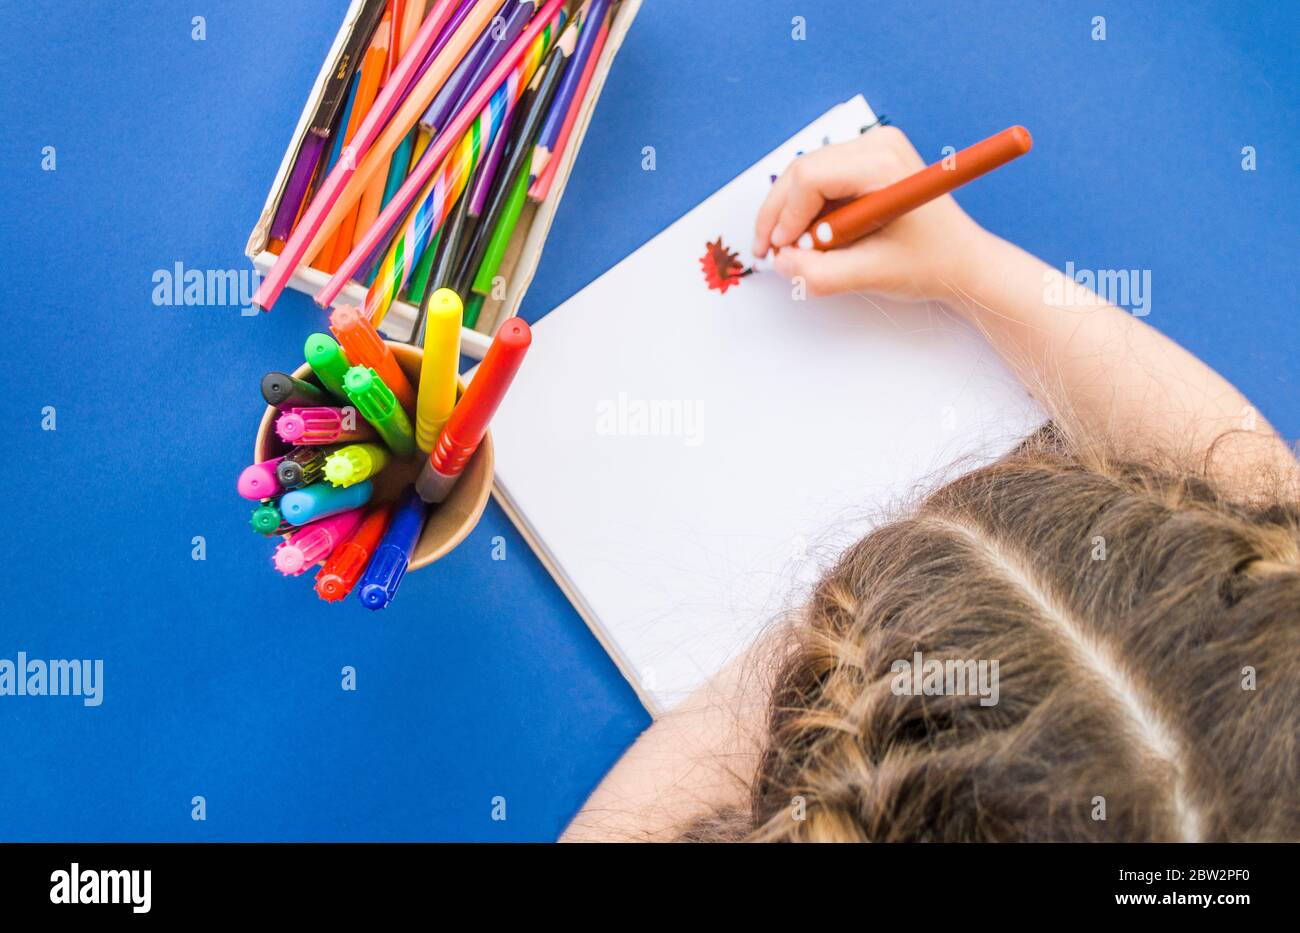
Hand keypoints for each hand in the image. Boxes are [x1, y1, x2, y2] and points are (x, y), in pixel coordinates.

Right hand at [753, 125, 988, 302]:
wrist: (962, 260)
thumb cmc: (930, 263)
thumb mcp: (872, 275)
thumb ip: (820, 273)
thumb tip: (781, 262)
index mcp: (884, 163)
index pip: (810, 178)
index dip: (786, 217)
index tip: (780, 251)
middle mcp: (877, 145)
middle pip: (801, 171)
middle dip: (780, 215)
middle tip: (770, 253)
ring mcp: (871, 149)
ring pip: (804, 176)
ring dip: (790, 215)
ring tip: (793, 250)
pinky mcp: (865, 161)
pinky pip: (818, 180)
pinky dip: (806, 211)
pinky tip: (810, 238)